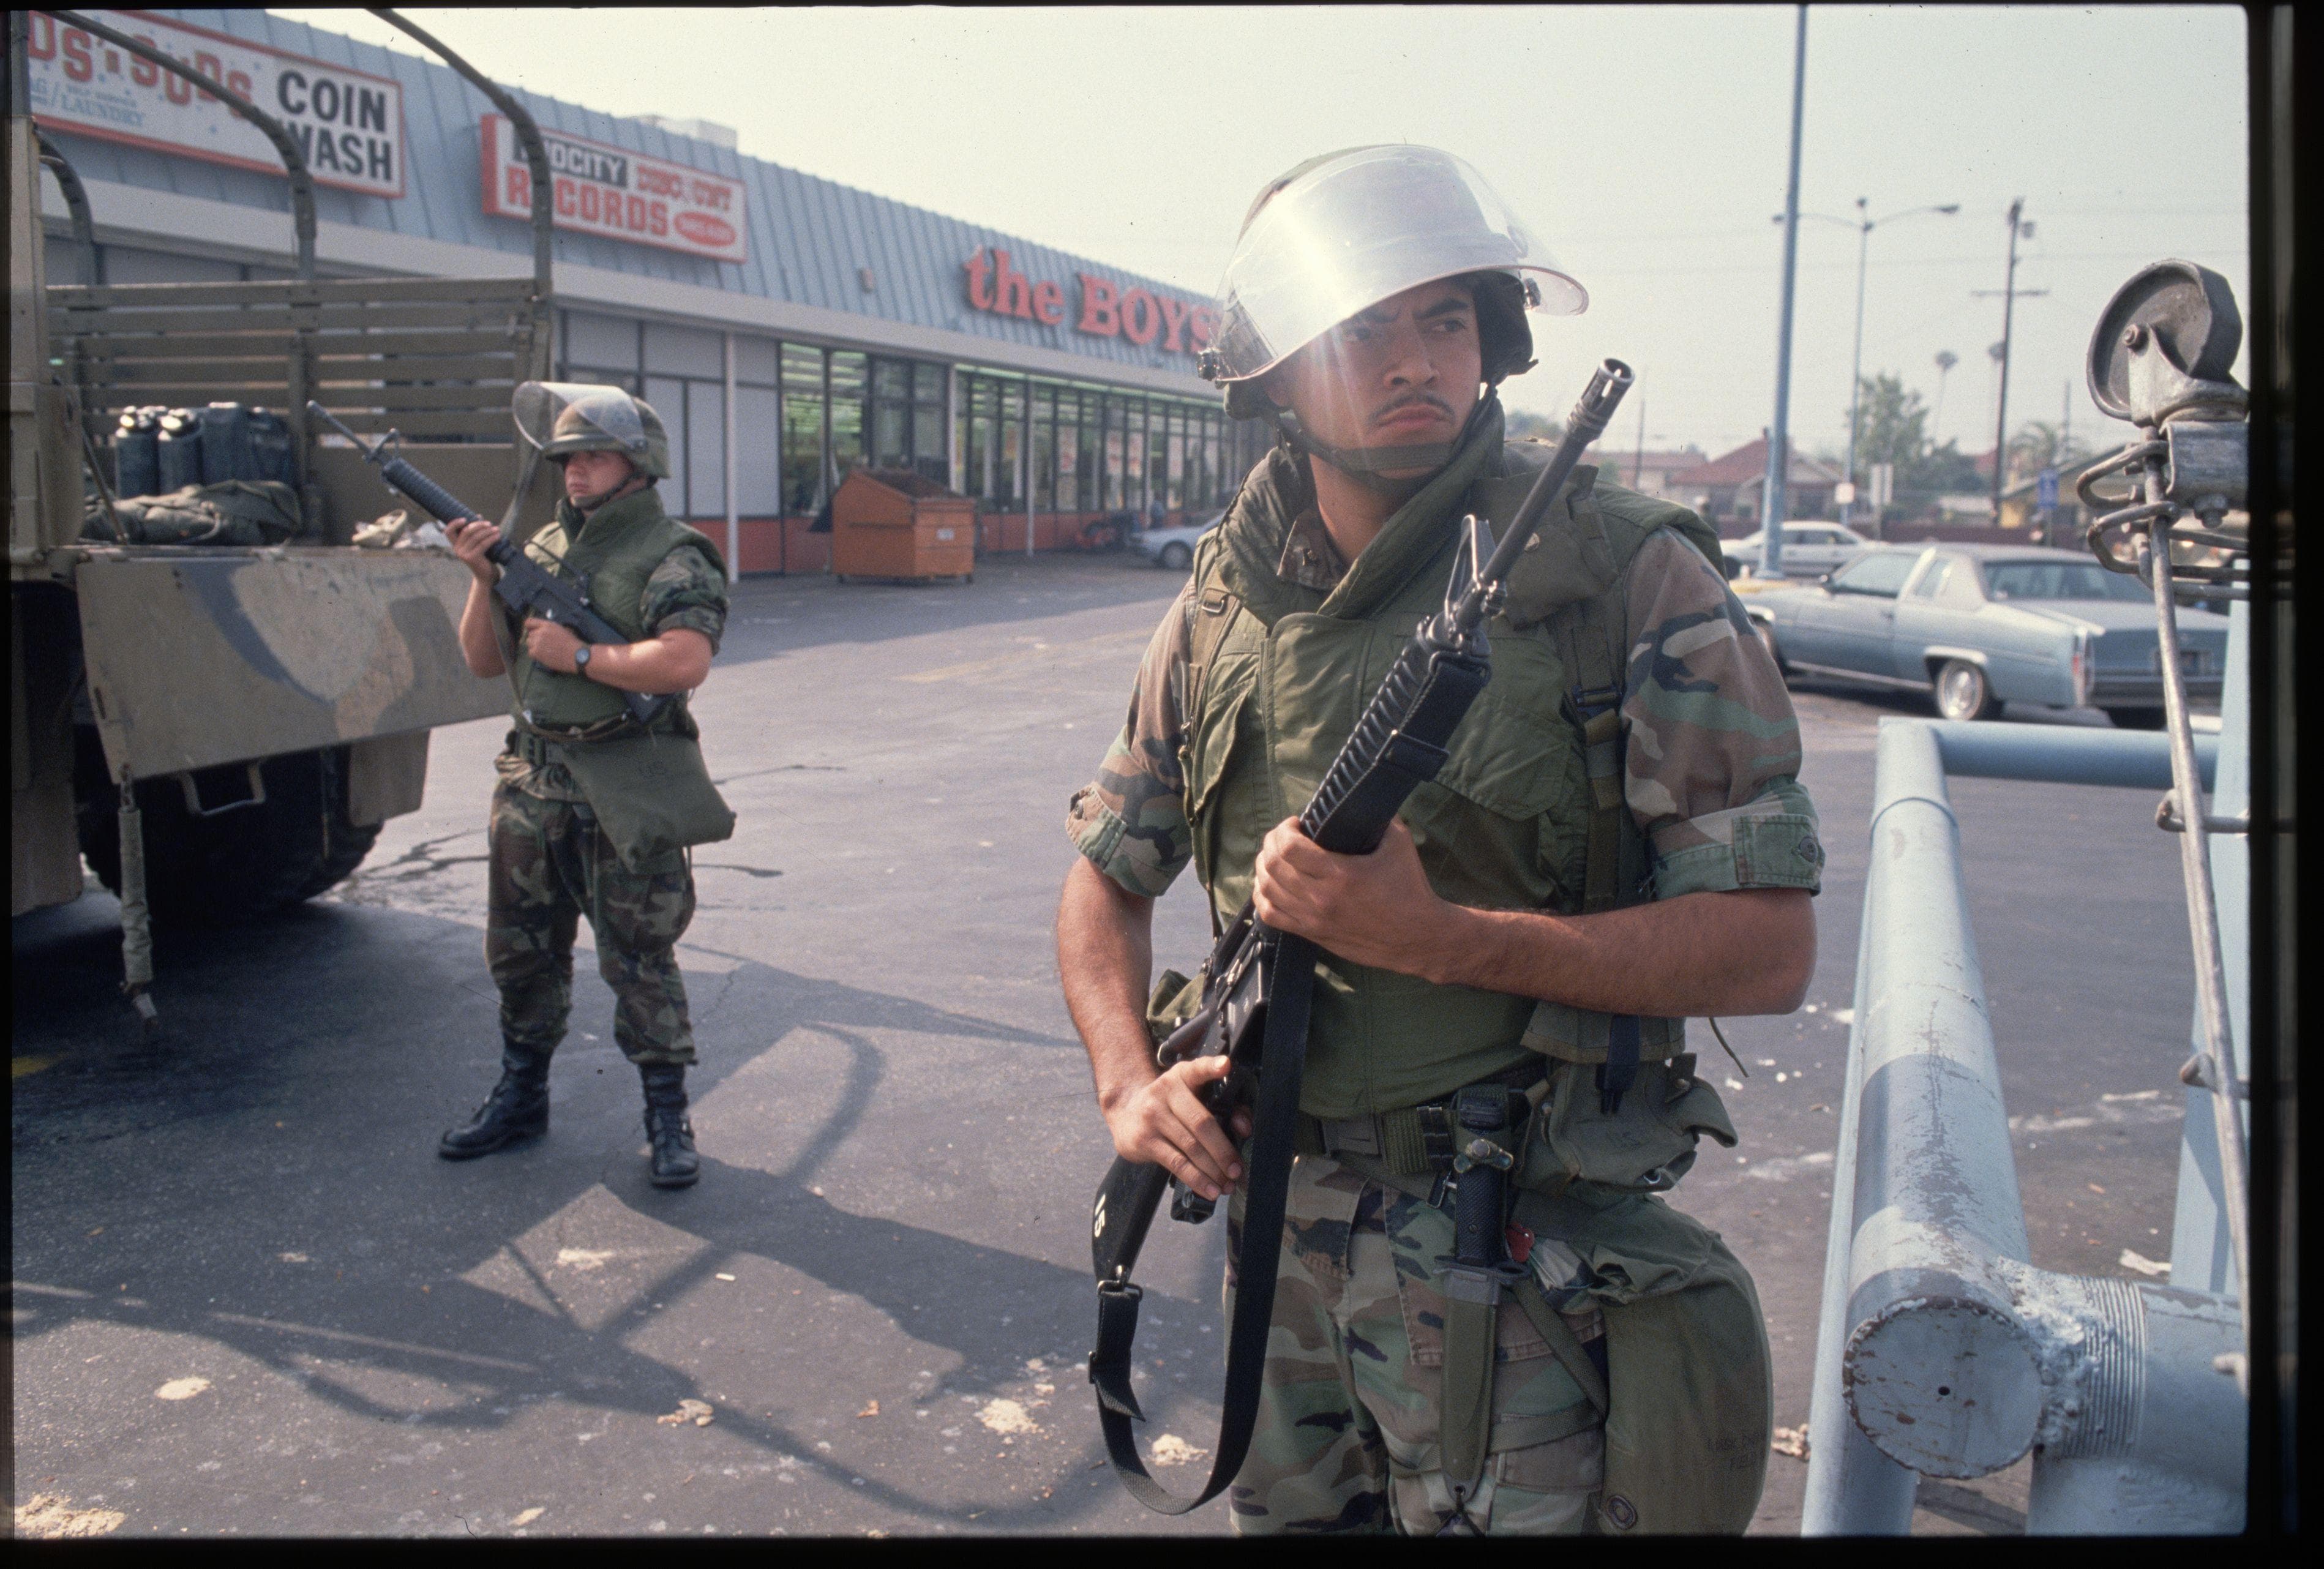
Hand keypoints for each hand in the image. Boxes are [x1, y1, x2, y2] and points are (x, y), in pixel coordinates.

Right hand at [445, 516, 500, 582]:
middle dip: (479, 525)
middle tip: (490, 524)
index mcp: (456, 545)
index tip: (465, 518)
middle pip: (466, 531)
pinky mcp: (471, 558)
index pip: (448, 531)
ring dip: (488, 531)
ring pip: (476, 537)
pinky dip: (491, 538)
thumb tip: (478, 516)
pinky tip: (498, 536)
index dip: (454, 523)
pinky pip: (482, 544)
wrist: (486, 576)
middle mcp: (457, 549)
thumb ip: (476, 532)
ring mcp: (463, 554)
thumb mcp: (477, 544)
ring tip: (497, 529)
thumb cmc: (483, 558)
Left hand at [523, 617, 585, 673]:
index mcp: (547, 625)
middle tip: (544, 644)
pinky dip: (536, 655)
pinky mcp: (536, 652)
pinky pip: (530, 652)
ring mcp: (537, 642)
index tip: (532, 631)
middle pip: (530, 634)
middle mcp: (540, 632)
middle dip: (535, 639)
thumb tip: (539, 630)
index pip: (529, 622)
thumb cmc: (572, 643)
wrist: (576, 656)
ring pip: (529, 643)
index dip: (529, 627)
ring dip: (534, 646)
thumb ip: (548, 628)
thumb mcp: (561, 629)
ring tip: (545, 650)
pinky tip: (545, 655)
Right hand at [1103, 1056, 1253, 1201]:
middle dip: (1224, 1150)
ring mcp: (1152, 1116)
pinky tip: (1210, 1190)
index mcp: (1181, 1076)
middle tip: (1238, 1170)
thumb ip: (1223, 1105)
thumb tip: (1244, 1128)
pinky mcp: (1144, 1140)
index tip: (1225, 1065)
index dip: (1212, 1067)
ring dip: (1213, 1171)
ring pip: (1191, 1148)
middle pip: (1202, 1123)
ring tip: (1228, 1185)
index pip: (1198, 1070)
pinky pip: (1176, 1163)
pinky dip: (1197, 1179)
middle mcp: (1164, 1092)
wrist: (1125, 1113)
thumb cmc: (1171, 1107)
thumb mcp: (1190, 1096)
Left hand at [1252, 815, 1459, 977]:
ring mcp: (1313, 919)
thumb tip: (1360, 797)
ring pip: (1266, 890)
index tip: (1296, 823)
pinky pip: (1271, 916)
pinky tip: (1271, 885)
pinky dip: (1262, 897)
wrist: (1418, 937)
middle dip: (1271, 843)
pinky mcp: (1312, 934)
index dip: (1284, 829)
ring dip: (1264, 867)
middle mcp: (1321, 899)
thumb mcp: (1399, 843)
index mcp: (1340, 875)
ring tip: (1274, 856)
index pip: (1288, 848)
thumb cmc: (1411, 889)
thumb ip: (1378, 817)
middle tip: (1283, 835)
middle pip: (1272, 866)